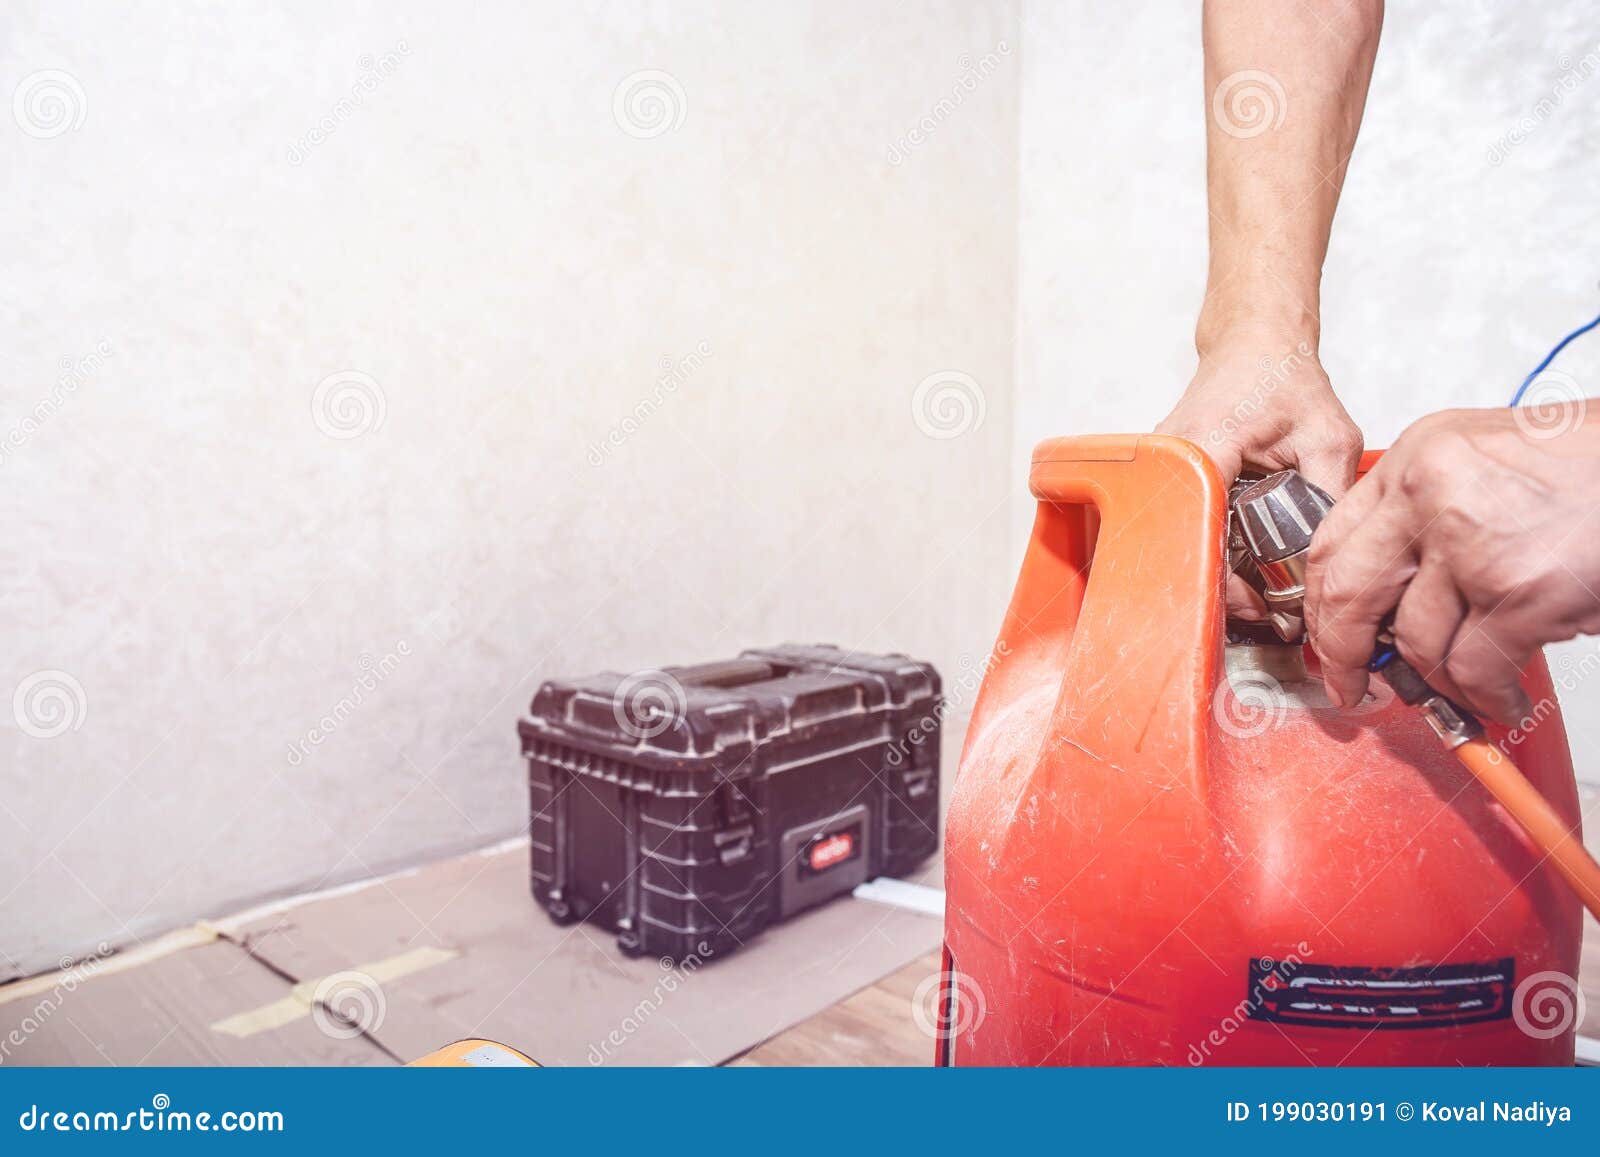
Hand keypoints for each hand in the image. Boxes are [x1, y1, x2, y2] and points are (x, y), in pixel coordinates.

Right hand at [1157, 325, 1363, 620]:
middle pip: (1183, 546)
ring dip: (1216, 568)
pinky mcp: (1164, 476)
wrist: (1253, 344)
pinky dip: (1211, 547)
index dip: (1230, 582)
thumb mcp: (1328, 436)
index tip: (1262, 605)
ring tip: (1258, 591)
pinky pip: (1183, 524)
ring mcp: (1158, 469)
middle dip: (1223, 585)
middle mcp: (1166, 461)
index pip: (1202, 534)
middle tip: (1264, 609)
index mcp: (1202, 448)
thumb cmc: (1282, 378)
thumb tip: (1328, 556)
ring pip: (1179, 539)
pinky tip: (1242, 561)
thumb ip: (1331, 493)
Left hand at [1304, 405, 1599, 723]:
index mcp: (1417, 458)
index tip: (1321, 635)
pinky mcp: (1520, 593)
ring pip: (1415, 643)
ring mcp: (1473, 545)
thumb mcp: (1484, 464)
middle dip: (1341, 655)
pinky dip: (1485, 698)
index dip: (1319, 602)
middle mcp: (1432, 494)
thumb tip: (1389, 593)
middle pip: (1348, 594)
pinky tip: (1503, 698)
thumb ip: (1427, 516)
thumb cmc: (1592, 469)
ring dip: (1437, 684)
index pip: (1331, 541)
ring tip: (1465, 690)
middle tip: (1350, 685)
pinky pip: (1474, 671)